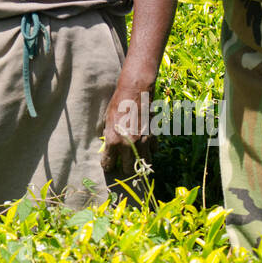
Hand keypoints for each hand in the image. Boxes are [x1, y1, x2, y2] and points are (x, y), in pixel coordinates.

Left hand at [102, 64, 155, 178]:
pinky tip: (145, 147)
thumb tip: (109, 146)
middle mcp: (128, 145)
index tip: (108, 166)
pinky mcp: (152, 137)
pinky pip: (153, 151)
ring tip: (134, 160)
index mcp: (113, 141)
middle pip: (127, 170)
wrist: (135, 92)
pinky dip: (150, 151)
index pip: (108, 163)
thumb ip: (108, 135)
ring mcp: (142, 142)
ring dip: (139, 163)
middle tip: (121, 165)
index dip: (107, 166)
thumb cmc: (118, 104)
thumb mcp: (107, 120)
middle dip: (123, 168)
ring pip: (143, 164)